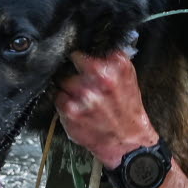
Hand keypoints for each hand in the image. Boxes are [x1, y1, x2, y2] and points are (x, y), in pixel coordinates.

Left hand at [54, 50, 158, 168]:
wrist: (127, 142)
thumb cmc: (128, 110)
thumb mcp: (129, 78)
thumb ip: (112, 60)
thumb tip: (93, 46)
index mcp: (117, 66)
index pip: (90, 48)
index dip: (85, 55)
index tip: (83, 60)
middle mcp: (100, 78)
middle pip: (74, 62)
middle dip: (77, 72)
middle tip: (85, 84)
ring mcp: (84, 94)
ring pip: (64, 80)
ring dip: (70, 88)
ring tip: (83, 99)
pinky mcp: (70, 110)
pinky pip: (58, 97)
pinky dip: (65, 102)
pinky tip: (78, 109)